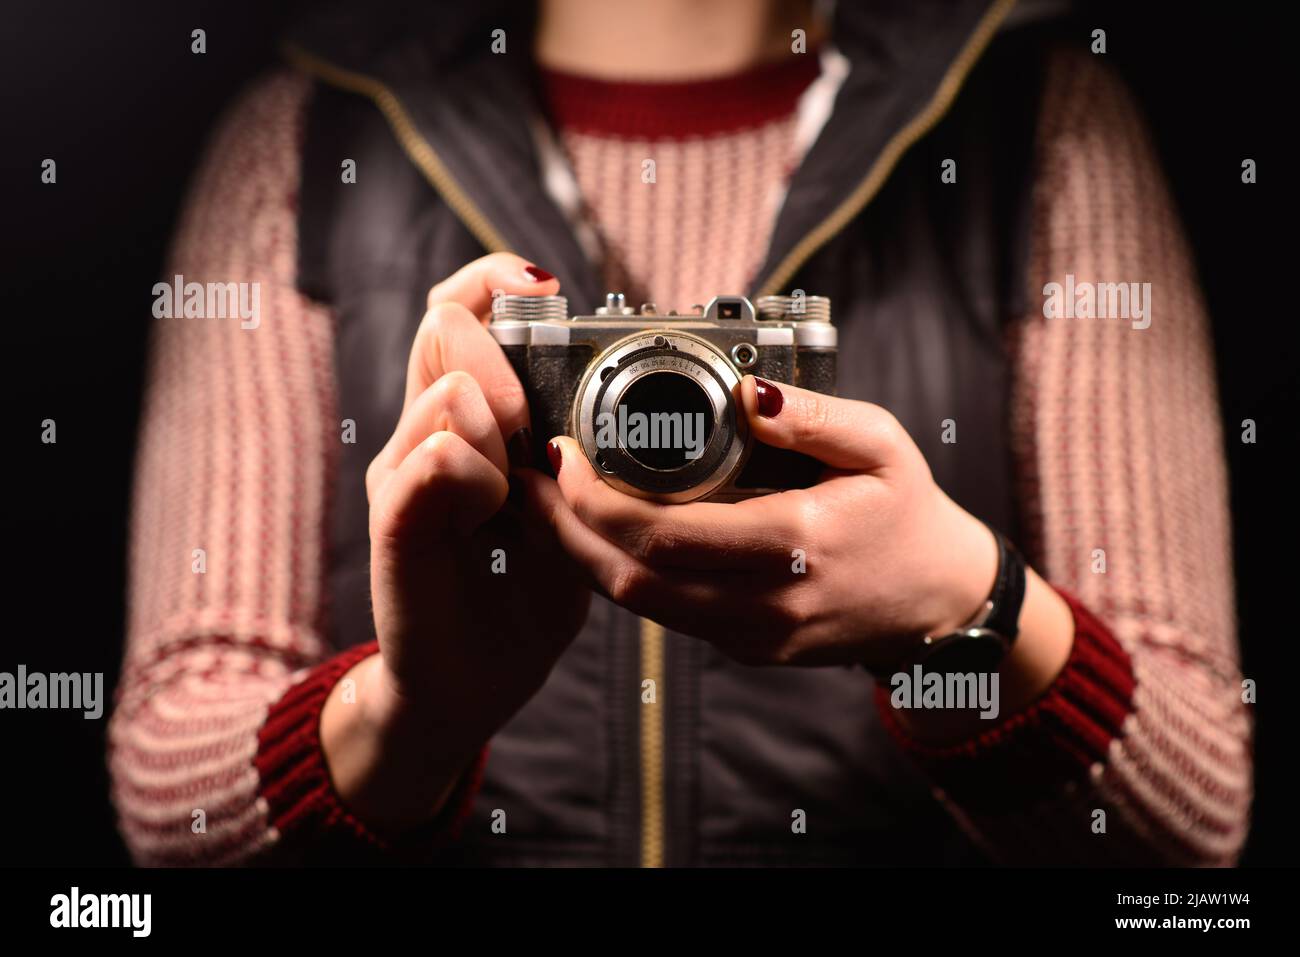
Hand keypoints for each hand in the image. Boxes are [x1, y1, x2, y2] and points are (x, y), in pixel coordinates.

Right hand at [322, 254, 589, 830]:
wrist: (469, 685)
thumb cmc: (520, 594)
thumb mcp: (565, 511)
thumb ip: (570, 454)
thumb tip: (612, 388)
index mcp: (462, 422)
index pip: (458, 311)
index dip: (497, 281)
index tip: (546, 288)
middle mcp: (423, 434)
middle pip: (441, 327)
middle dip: (503, 351)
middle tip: (533, 415)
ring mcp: (403, 478)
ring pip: (442, 391)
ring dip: (497, 418)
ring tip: (519, 477)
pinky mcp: (394, 527)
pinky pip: (425, 464)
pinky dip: (471, 471)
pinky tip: (494, 504)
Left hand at [524, 375, 1068, 689]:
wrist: (939, 605)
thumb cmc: (909, 514)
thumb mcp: (882, 445)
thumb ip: (814, 416)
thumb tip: (747, 389)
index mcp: (798, 545)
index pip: (669, 534)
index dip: (598, 500)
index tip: (564, 454)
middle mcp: (767, 603)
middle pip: (633, 580)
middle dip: (566, 530)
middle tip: (530, 478)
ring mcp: (754, 635)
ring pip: (639, 606)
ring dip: (582, 555)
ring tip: (545, 501)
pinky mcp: (746, 648)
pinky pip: (665, 614)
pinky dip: (620, 572)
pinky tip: (595, 532)